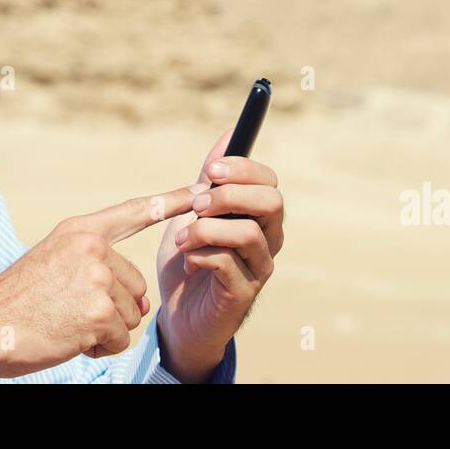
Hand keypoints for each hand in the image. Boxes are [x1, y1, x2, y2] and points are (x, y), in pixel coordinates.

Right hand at [0, 184, 204, 382]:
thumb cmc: (19, 301)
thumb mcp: (54, 262)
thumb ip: (98, 266)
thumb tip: (141, 302)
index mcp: (80, 230)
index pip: (136, 212)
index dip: (173, 201)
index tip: (203, 191)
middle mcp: (91, 247)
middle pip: (135, 285)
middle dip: (112, 308)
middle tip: (70, 310)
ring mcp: (95, 277)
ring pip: (129, 314)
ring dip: (104, 329)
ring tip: (66, 321)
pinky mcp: (98, 311)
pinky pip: (120, 338)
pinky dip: (99, 347)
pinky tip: (69, 337)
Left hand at [154, 128, 285, 380]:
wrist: (177, 315)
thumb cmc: (189, 259)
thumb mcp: (193, 211)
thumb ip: (211, 177)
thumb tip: (229, 133)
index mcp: (258, 216)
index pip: (269, 181)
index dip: (243, 168)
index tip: (210, 168)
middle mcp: (268, 240)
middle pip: (272, 201)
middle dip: (229, 195)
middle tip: (196, 204)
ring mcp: (259, 267)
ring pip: (249, 232)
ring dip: (207, 228)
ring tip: (183, 239)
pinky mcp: (243, 293)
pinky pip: (226, 262)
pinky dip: (199, 254)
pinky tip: (188, 261)